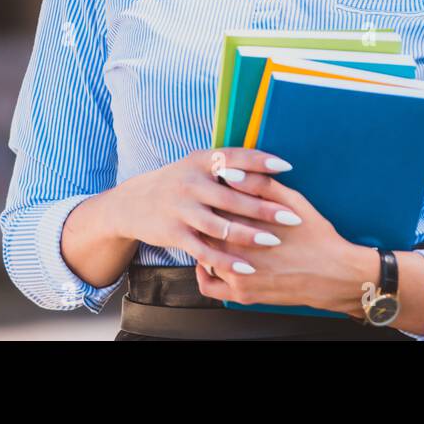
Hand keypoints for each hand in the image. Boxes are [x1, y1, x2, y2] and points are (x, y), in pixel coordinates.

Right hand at [106, 147, 301, 283]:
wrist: (132, 203)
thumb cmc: (176, 183)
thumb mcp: (195, 166)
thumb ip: (225, 165)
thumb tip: (266, 166)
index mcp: (200, 161)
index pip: (234, 157)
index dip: (261, 161)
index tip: (287, 166)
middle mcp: (191, 183)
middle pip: (233, 196)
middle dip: (264, 208)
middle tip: (291, 217)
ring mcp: (181, 209)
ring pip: (221, 225)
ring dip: (249, 235)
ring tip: (274, 242)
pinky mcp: (174, 233)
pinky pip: (204, 250)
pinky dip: (227, 260)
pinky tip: (247, 266)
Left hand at [193, 176, 376, 316]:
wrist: (334, 275)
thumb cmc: (315, 235)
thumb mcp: (292, 201)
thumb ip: (259, 184)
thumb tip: (228, 171)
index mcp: (242, 223)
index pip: (213, 203)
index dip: (213, 196)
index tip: (216, 193)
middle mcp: (233, 251)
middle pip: (203, 229)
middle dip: (206, 219)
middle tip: (210, 211)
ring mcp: (235, 276)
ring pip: (203, 255)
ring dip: (205, 244)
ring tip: (213, 233)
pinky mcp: (241, 295)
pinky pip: (208, 286)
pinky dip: (205, 273)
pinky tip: (211, 263)